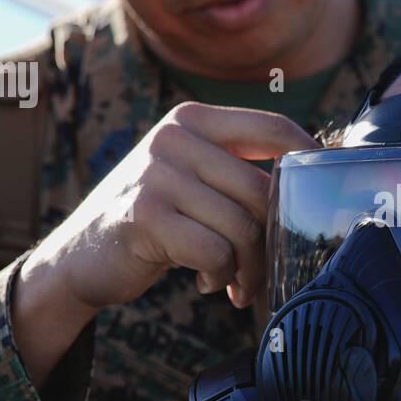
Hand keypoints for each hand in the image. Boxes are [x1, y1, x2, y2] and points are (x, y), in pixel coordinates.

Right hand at [11, 103, 316, 385]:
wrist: (79, 256)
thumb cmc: (153, 220)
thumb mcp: (191, 177)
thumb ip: (237, 170)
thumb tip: (311, 181)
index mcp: (193, 119)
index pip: (273, 127)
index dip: (307, 159)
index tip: (320, 193)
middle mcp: (174, 137)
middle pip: (263, 192)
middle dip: (271, 242)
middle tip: (262, 272)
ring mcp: (156, 174)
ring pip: (243, 227)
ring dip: (247, 268)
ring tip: (234, 281)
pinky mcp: (145, 216)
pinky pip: (215, 252)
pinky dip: (220, 276)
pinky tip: (208, 282)